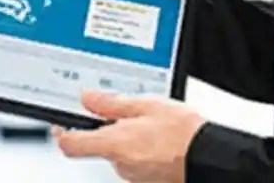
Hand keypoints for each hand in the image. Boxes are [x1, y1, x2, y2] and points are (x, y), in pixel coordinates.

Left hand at [53, 91, 206, 182]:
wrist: (212, 158)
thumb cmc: (184, 133)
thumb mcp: (146, 105)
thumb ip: (111, 104)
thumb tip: (87, 99)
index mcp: (113, 144)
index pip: (69, 144)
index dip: (61, 132)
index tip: (61, 122)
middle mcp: (119, 165)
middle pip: (99, 147)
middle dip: (110, 131)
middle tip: (129, 114)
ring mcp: (133, 176)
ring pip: (120, 154)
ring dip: (130, 140)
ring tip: (153, 126)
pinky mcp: (147, 180)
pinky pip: (136, 163)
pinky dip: (143, 151)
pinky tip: (161, 140)